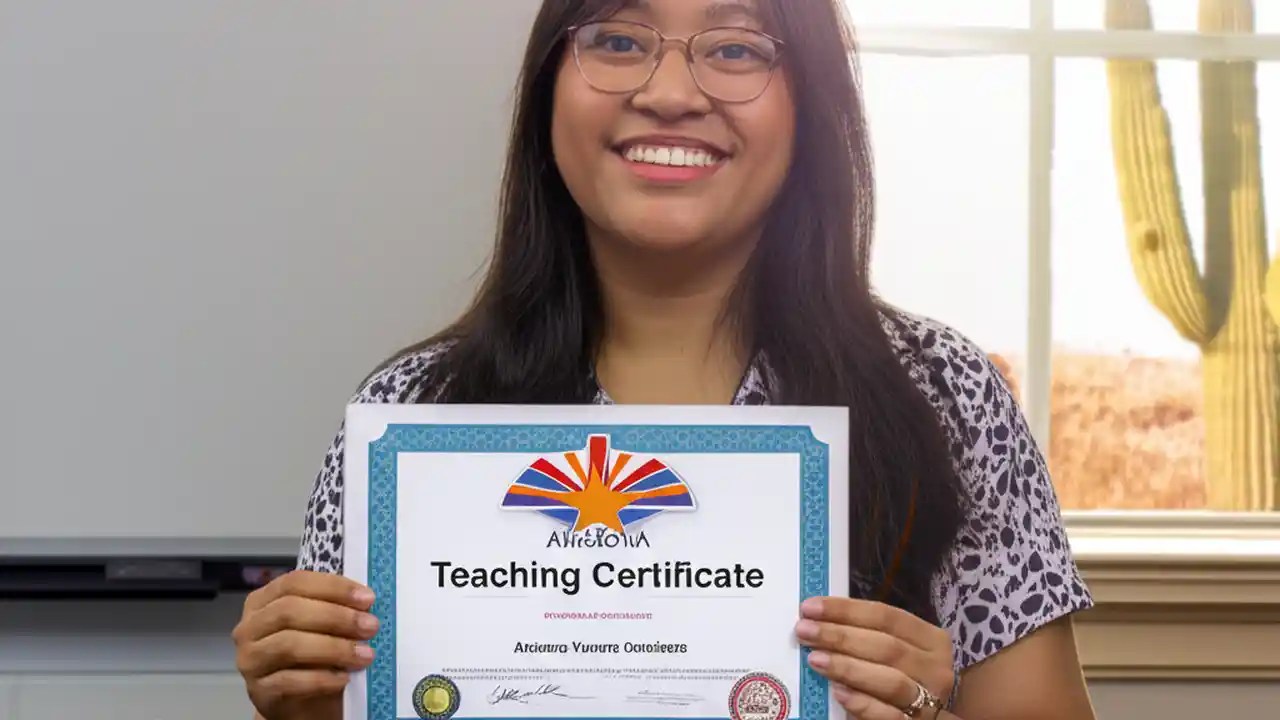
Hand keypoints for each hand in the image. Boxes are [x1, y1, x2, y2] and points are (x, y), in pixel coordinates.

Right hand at [232, 570, 379, 719]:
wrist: (299, 701)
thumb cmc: (312, 654)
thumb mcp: (320, 625)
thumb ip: (335, 608)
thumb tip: (366, 603)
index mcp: (263, 600)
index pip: (295, 582)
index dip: (333, 587)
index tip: (367, 598)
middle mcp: (250, 627)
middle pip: (290, 611)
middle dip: (336, 617)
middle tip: (370, 626)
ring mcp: (250, 659)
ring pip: (289, 645)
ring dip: (333, 648)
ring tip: (364, 654)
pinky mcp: (259, 690)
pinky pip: (290, 681)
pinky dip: (321, 678)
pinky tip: (344, 678)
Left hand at [795, 596, 953, 719]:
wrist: (929, 718)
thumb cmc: (907, 677)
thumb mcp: (898, 651)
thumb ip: (868, 636)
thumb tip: (820, 619)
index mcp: (930, 639)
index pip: (886, 616)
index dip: (846, 610)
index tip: (810, 607)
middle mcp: (934, 668)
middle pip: (885, 646)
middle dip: (840, 636)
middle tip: (804, 631)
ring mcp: (930, 700)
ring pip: (890, 680)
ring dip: (848, 668)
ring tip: (815, 659)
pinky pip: (889, 715)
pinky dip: (862, 703)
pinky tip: (838, 693)